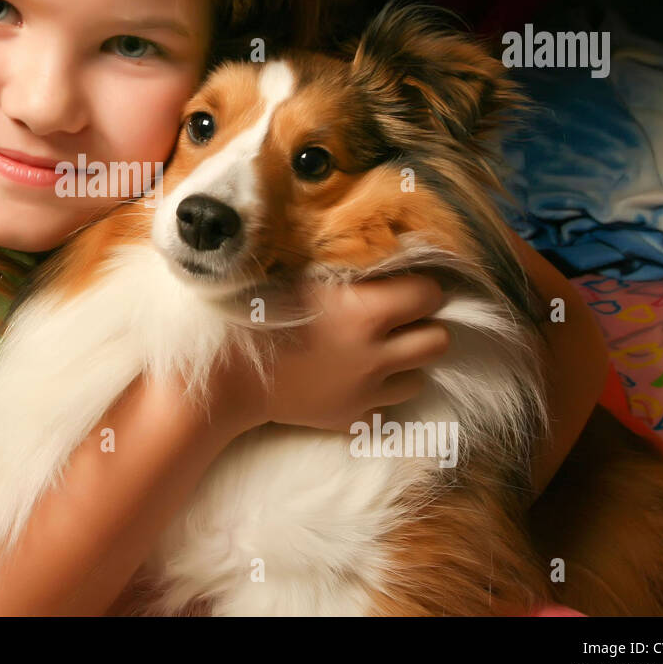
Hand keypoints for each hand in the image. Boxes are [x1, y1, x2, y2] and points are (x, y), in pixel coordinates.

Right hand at [210, 273, 450, 433]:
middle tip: (400, 317)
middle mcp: (375, 354)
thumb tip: (382, 246)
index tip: (407, 284)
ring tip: (378, 349)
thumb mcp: (298, 276)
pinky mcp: (352, 418)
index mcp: (365, 311)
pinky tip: (355, 377)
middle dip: (423, 325)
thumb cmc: (253, 313)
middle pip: (438, 340)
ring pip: (419, 376)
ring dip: (405, 360)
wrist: (224, 376)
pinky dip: (378, 391)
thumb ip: (343, 265)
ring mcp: (366, 391)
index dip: (422, 287)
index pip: (430, 294)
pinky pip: (387, 405)